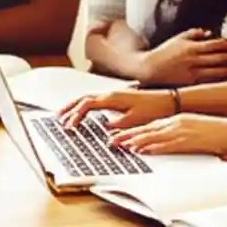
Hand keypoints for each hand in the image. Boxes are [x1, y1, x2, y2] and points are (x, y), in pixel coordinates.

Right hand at [57, 89, 173, 129]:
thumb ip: (117, 126)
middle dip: (69, 108)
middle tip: (59, 118)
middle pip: (83, 98)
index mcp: (112, 98)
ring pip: (88, 98)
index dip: (76, 115)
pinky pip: (96, 100)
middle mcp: (110, 94)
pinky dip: (86, 106)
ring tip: (67, 115)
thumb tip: (105, 133)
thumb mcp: (135, 120)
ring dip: (76, 106)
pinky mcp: (118, 98)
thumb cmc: (153, 109)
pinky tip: (85, 113)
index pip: (86, 105)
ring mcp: (113, 94)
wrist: (168, 100)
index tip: (70, 126)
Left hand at [109, 113, 226, 157]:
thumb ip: (183, 137)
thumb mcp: (198, 131)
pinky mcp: (188, 141)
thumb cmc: (222, 134)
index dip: (136, 131)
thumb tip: (172, 144)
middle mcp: (178, 122)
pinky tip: (140, 151)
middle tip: (113, 141)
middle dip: (128, 135)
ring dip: (134, 141)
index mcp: (180, 119)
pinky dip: (150, 147)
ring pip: (152, 136)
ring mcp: (182, 131)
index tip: (123, 135)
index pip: (152, 125)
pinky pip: (165, 145)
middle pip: (147, 129)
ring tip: (119, 146)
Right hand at [137, 28, 226, 86]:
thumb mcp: (178, 38)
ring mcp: (193, 71)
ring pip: (218, 70)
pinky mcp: (191, 82)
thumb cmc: (164, 52)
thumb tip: (210, 33)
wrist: (148, 68)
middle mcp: (194, 58)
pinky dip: (223, 79)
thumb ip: (194, 33)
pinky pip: (210, 80)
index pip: (217, 44)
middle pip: (221, 57)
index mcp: (192, 46)